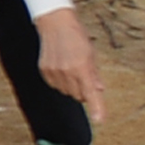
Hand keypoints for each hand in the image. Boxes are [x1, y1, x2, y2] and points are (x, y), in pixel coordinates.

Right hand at [32, 6, 106, 123]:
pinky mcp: (44, 71)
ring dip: (72, 86)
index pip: (90, 93)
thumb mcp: (91, 55)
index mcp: (81, 68)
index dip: (97, 107)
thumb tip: (99, 90)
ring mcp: (53, 72)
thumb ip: (95, 75)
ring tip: (72, 68)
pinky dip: (61, 81)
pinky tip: (62, 68)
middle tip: (84, 75)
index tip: (100, 120)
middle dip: (84, 90)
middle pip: (79, 95)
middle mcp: (66, 72)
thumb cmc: (76, 37)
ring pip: (67, 92)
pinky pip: (55, 85)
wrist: (55, 24)